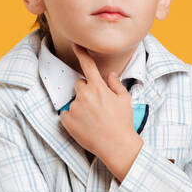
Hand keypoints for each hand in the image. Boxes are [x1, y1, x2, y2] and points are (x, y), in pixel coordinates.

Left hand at [59, 42, 142, 177]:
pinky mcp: (67, 120)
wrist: (117, 146)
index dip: (81, 53)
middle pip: (79, 85)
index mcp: (98, 87)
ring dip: (80, 106)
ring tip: (93, 120)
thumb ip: (116, 85)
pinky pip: (66, 114)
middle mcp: (84, 94)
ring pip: (74, 101)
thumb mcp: (125, 101)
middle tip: (97, 106)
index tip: (74, 44)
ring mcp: (74, 107)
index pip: (88, 65)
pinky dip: (73, 119)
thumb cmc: (123, 123)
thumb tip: (109, 75)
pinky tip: (85, 127)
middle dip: (86, 91)